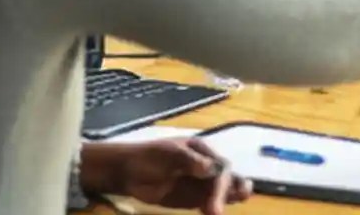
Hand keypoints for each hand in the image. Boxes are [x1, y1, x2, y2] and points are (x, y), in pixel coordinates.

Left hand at [81, 139, 251, 214]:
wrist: (128, 172)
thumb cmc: (148, 158)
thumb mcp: (168, 154)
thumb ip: (188, 160)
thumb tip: (209, 168)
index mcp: (203, 151)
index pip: (220, 167)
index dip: (221, 182)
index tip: (213, 197)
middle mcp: (207, 166)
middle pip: (227, 178)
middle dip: (231, 189)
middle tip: (229, 202)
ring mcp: (201, 183)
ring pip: (223, 190)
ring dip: (228, 198)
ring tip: (223, 210)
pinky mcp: (194, 198)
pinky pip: (209, 202)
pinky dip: (214, 207)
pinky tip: (212, 214)